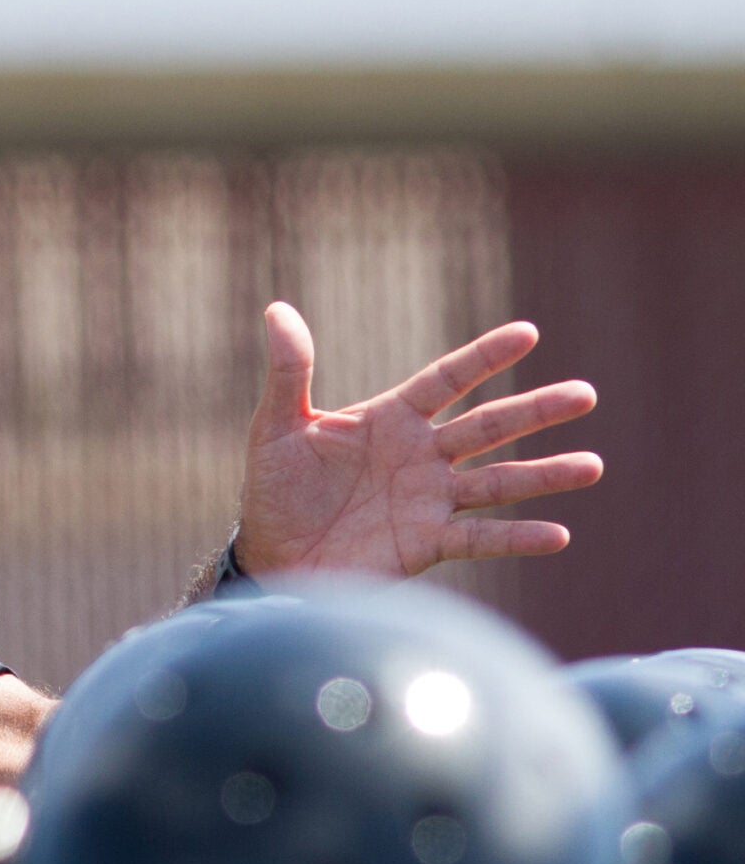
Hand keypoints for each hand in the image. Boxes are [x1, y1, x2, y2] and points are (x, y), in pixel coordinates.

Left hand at [234, 303, 602, 578]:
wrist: (270, 555)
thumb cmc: (274, 489)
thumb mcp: (277, 427)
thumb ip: (289, 370)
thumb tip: (276, 309)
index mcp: (391, 420)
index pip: (447, 380)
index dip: (484, 358)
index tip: (527, 333)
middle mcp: (421, 456)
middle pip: (488, 427)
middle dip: (535, 411)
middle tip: (585, 395)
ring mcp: (429, 500)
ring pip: (498, 482)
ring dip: (544, 474)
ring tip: (592, 464)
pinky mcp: (426, 543)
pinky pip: (480, 537)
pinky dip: (517, 537)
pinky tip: (558, 534)